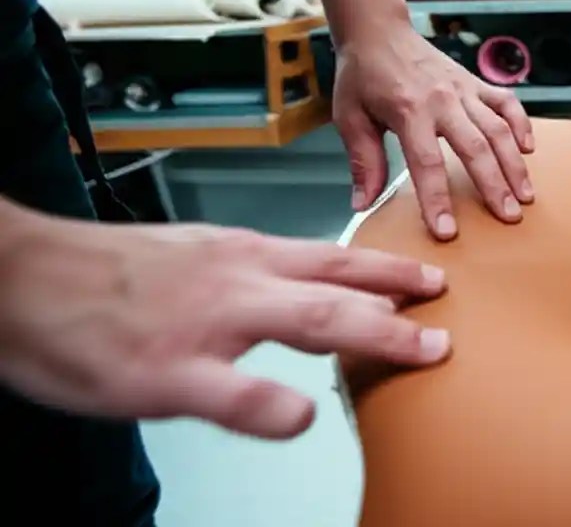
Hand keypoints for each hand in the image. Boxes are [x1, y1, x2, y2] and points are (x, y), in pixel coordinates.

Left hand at [0, 211, 448, 439]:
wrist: (15, 274)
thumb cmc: (75, 333)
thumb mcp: (154, 389)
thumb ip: (238, 400)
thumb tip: (305, 416)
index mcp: (242, 303)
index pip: (339, 320)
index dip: (392, 336)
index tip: (437, 346)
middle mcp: (242, 266)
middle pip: (338, 270)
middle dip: (393, 281)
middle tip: (437, 285)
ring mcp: (223, 248)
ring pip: (312, 251)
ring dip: (362, 263)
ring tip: (393, 269)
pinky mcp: (202, 243)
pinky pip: (281, 243)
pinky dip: (317, 253)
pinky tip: (305, 264)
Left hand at [333, 20, 534, 239]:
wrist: (378, 30)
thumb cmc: (362, 76)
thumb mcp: (350, 117)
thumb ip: (363, 161)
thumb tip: (362, 204)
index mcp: (408, 112)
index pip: (427, 163)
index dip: (437, 199)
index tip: (447, 231)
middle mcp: (442, 100)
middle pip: (475, 147)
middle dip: (494, 185)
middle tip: (509, 217)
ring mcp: (463, 89)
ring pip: (497, 128)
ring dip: (514, 163)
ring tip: (526, 195)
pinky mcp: (475, 82)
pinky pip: (506, 102)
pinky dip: (521, 123)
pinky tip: (529, 148)